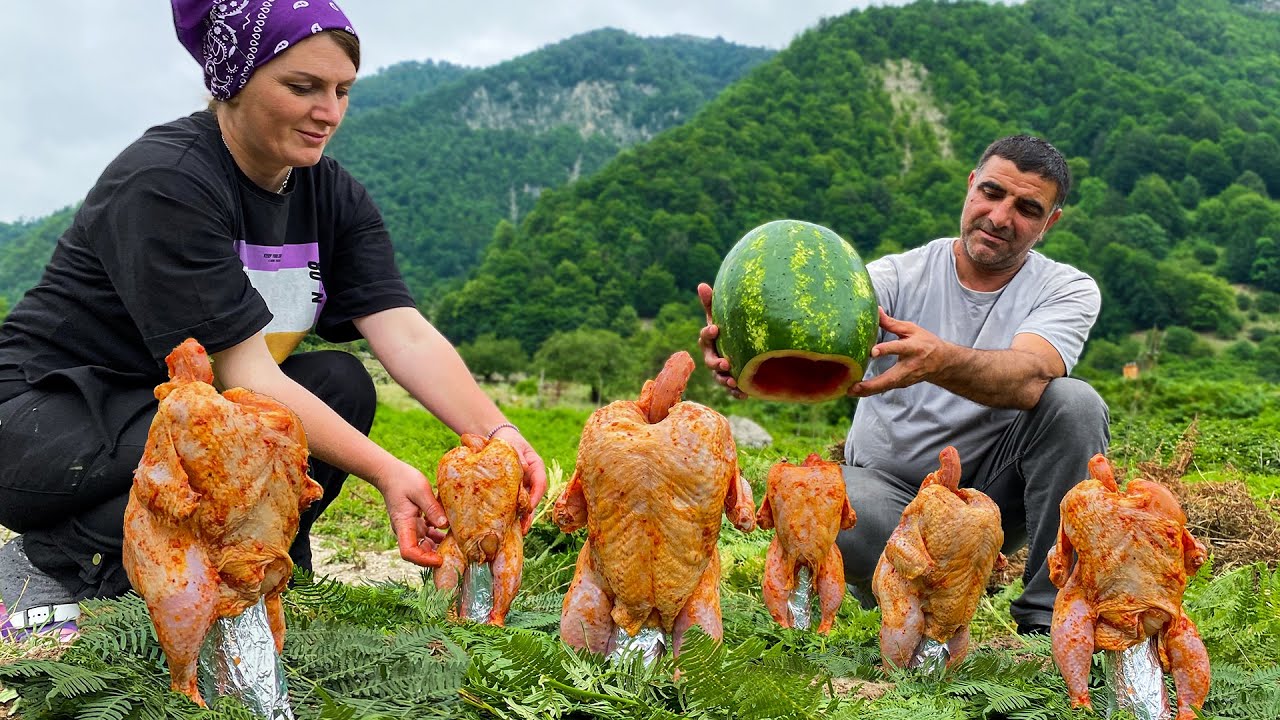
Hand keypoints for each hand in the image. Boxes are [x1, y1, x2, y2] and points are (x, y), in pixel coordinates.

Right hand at [375, 459, 448, 566]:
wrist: (389, 473)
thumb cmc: (403, 480)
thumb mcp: (421, 491)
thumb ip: (432, 508)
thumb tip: (444, 525)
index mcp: (403, 525)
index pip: (409, 552)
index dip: (423, 560)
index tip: (440, 559)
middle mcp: (405, 530)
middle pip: (417, 553)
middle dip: (434, 557)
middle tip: (454, 554)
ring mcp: (410, 527)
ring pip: (423, 545)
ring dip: (437, 548)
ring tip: (455, 545)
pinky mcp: (415, 522)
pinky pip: (427, 535)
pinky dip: (437, 537)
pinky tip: (450, 532)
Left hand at [492, 425, 546, 532]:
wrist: (498, 438)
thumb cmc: (507, 440)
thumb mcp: (513, 445)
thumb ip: (518, 456)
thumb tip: (524, 468)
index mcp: (536, 466)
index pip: (540, 483)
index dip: (536, 496)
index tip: (529, 507)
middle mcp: (532, 478)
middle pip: (534, 498)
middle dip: (530, 514)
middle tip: (525, 528)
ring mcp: (524, 485)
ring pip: (526, 504)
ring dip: (523, 518)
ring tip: (519, 532)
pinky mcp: (514, 490)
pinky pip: (516, 503)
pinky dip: (514, 514)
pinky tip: (510, 525)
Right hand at [696, 282, 745, 398]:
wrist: (736, 348)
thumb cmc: (726, 330)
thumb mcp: (720, 316)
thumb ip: (711, 303)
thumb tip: (701, 284)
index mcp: (709, 342)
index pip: (705, 337)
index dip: (708, 333)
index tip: (715, 328)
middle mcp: (712, 358)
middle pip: (710, 362)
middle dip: (716, 364)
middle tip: (725, 363)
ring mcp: (720, 372)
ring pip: (720, 379)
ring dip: (725, 381)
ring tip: (733, 381)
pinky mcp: (731, 381)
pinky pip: (732, 390)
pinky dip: (737, 393)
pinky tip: (745, 394)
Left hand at [848, 307, 947, 396]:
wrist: (942, 363)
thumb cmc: (925, 342)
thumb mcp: (911, 329)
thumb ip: (891, 323)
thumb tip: (875, 310)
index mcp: (913, 348)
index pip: (899, 348)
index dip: (886, 350)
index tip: (872, 351)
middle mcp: (909, 366)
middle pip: (891, 377)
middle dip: (872, 384)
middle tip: (854, 386)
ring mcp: (906, 378)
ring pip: (886, 387)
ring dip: (867, 391)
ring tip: (849, 391)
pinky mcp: (901, 384)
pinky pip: (884, 388)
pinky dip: (870, 391)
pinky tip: (854, 391)